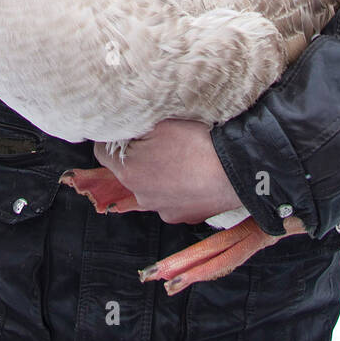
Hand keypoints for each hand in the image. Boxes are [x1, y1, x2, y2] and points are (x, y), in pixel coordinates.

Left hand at [94, 119, 243, 222]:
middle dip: (140, 157)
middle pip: (129, 171)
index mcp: (128, 171)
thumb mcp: (159, 123)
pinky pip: (174, 199)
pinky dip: (180, 189)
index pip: (102, 152)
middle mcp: (141, 196)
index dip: (114, 138)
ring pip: (153, 187)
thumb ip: (135, 127)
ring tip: (183, 159)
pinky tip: (194, 175)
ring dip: (161, 175)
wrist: (236, 169)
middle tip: (162, 141)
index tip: (128, 130)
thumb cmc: (197, 142)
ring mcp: (163, 210)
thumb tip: (123, 127)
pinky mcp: (185, 217)